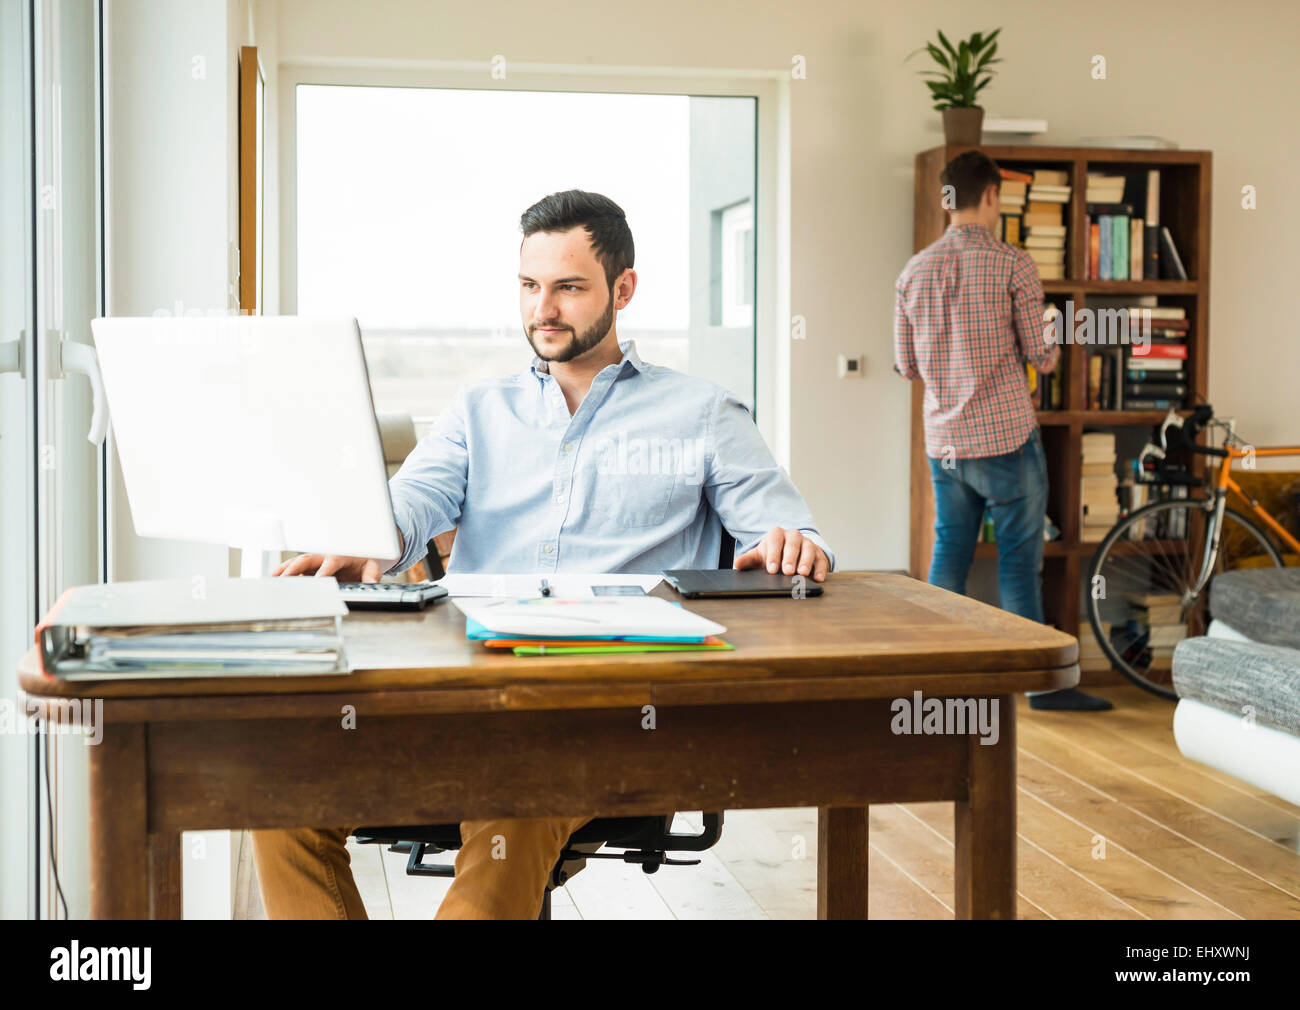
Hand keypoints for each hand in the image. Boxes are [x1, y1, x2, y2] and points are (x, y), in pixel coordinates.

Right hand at [271, 553, 388, 582]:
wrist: (362, 554)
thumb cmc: (365, 561)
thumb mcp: (372, 567)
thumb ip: (371, 575)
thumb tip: (371, 582)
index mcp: (340, 555)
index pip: (331, 562)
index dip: (324, 571)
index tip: (318, 579)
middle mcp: (325, 556)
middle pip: (308, 559)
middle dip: (296, 568)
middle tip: (286, 579)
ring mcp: (316, 560)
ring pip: (298, 562)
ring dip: (285, 569)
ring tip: (273, 578)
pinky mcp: (310, 566)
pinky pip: (295, 567)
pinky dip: (283, 571)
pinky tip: (273, 579)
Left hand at [734, 527, 829, 581]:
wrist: (790, 554)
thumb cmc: (773, 555)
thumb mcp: (760, 556)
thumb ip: (748, 559)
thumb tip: (737, 564)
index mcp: (777, 534)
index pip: (775, 540)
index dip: (773, 554)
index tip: (771, 569)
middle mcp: (794, 536)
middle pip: (793, 543)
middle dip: (790, 558)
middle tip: (787, 572)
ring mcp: (808, 543)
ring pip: (809, 549)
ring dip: (806, 561)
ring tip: (802, 573)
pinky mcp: (819, 554)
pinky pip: (821, 559)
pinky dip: (821, 569)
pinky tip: (818, 578)